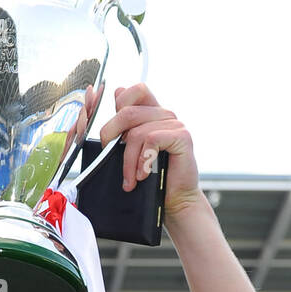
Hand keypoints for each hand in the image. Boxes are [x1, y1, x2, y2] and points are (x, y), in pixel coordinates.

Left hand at [98, 84, 200, 218]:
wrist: (175, 200)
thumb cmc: (152, 178)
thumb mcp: (132, 150)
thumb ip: (125, 125)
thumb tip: (117, 91)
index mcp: (152, 114)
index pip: (136, 91)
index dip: (119, 104)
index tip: (111, 133)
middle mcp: (164, 115)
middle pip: (128, 112)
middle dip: (111, 135)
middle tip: (107, 156)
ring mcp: (175, 124)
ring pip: (137, 133)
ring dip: (128, 161)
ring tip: (130, 180)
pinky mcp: (182, 137)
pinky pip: (152, 140)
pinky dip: (143, 160)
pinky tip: (143, 175)